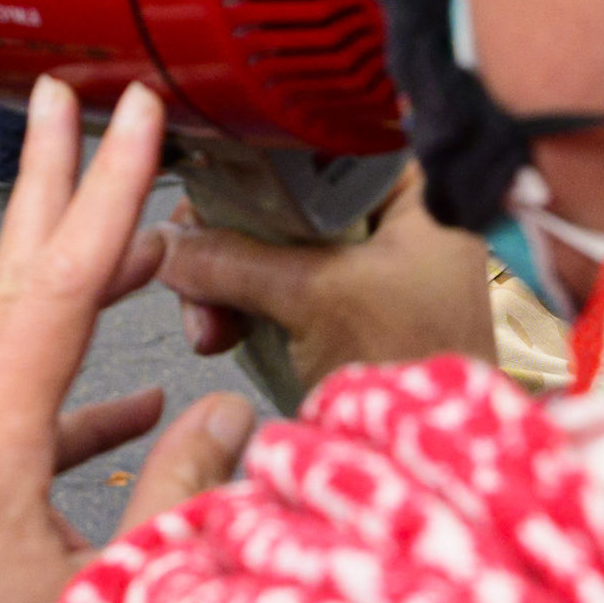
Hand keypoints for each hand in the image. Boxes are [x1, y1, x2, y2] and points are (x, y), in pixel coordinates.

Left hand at [0, 78, 255, 602]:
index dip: (104, 194)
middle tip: (75, 98)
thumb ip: (184, 495)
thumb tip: (234, 412)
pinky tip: (120, 399)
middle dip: (49, 190)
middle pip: (1, 290)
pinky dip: (60, 391)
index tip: (132, 113)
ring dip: (55, 280)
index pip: (50, 292)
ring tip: (113, 219)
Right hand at [152, 162, 500, 383]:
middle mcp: (396, 221)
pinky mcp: (341, 313)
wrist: (434, 461)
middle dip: (228, 236)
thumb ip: (238, 260)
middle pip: (285, 197)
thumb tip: (169, 245)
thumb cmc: (412, 365)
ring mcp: (368, 269)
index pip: (326, 141)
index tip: (205, 174)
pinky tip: (217, 333)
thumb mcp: (318, 298)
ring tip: (207, 324)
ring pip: (271, 246)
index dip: (259, 155)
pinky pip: (274, 289)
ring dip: (225, 279)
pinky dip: (239, 308)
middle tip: (192, 264)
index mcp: (417, 195)